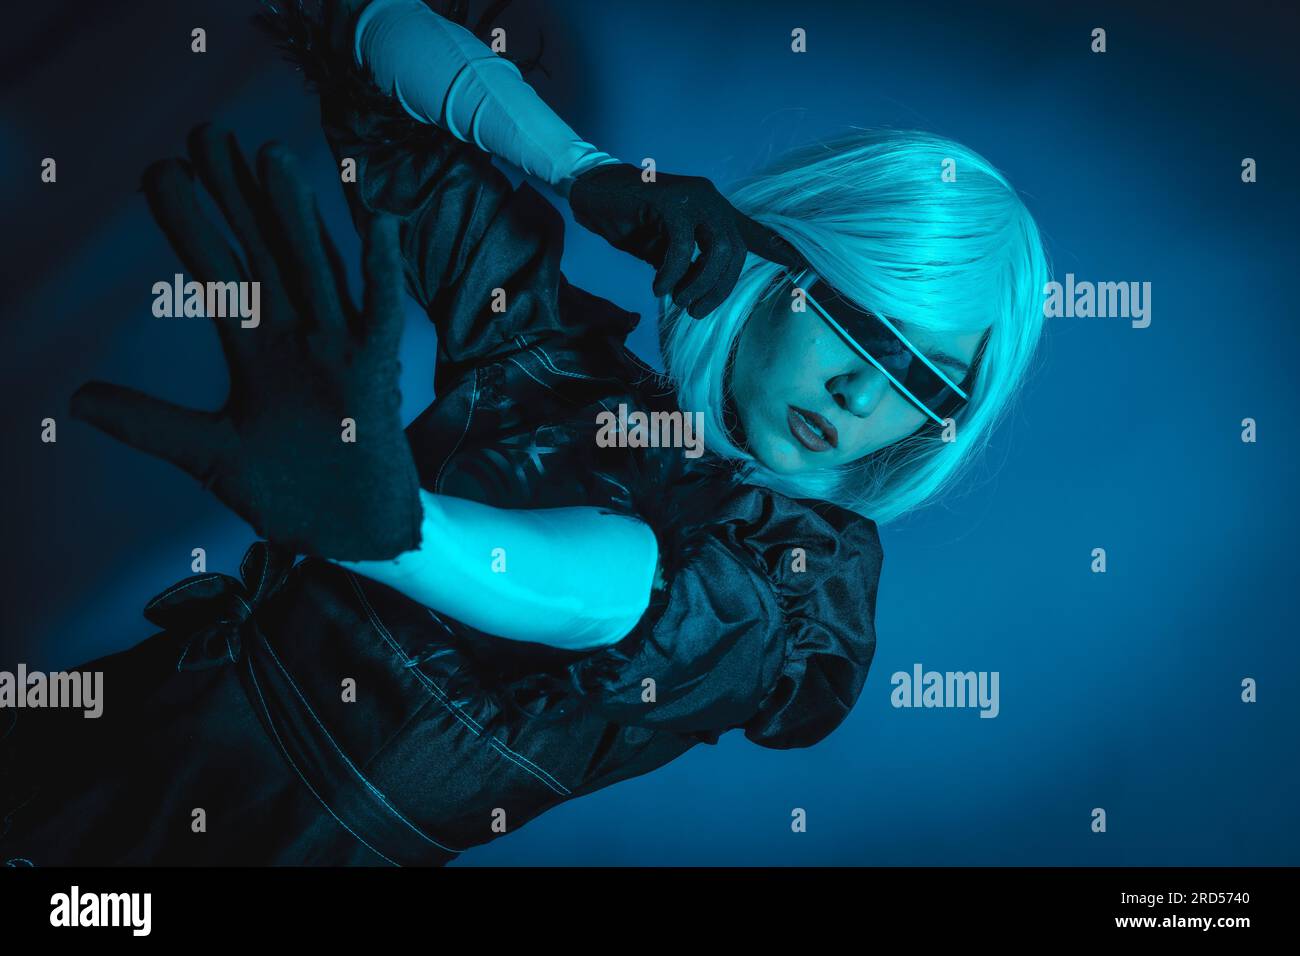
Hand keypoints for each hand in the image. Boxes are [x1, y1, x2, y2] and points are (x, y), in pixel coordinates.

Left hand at [70, 125, 422, 560]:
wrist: (352, 534)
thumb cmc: (291, 491)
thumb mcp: (209, 453)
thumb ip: (150, 421)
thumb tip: (76, 399)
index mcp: (258, 352)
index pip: (218, 274)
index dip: (191, 223)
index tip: (161, 171)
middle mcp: (297, 339)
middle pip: (264, 254)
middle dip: (236, 197)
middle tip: (208, 135)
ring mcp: (338, 351)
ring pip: (315, 272)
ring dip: (295, 218)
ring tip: (269, 157)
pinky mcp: (377, 375)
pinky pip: (384, 314)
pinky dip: (383, 272)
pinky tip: (378, 223)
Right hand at [567, 162, 804, 317]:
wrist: (593, 196)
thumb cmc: (630, 224)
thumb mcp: (666, 252)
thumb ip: (689, 267)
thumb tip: (696, 296)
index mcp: (716, 212)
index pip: (754, 233)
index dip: (778, 249)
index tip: (802, 265)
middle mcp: (712, 200)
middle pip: (736, 252)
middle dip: (720, 289)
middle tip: (695, 311)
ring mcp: (694, 196)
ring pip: (718, 249)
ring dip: (699, 284)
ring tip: (678, 300)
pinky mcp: (671, 199)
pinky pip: (684, 246)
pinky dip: (672, 273)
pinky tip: (659, 286)